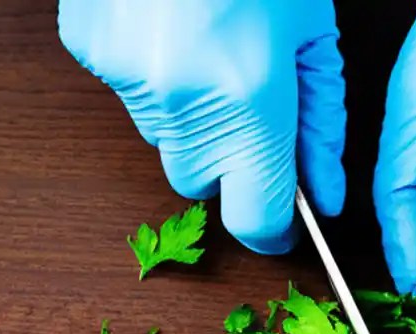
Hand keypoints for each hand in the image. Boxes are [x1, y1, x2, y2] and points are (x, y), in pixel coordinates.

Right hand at [59, 0, 345, 252]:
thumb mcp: (314, 34)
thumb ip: (322, 125)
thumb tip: (326, 196)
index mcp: (249, 97)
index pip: (255, 217)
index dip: (275, 227)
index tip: (287, 218)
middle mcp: (180, 99)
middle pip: (201, 184)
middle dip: (231, 161)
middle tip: (253, 101)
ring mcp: (125, 75)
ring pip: (163, 139)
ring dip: (192, 115)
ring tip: (211, 44)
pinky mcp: (89, 48)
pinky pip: (129, 93)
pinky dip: (154, 74)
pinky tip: (172, 25)